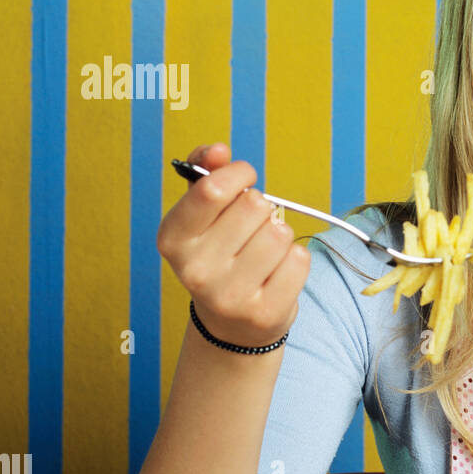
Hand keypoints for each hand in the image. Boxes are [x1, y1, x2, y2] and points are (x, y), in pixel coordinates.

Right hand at [158, 141, 310, 348]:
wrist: (231, 323)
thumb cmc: (220, 253)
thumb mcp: (203, 213)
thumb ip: (207, 172)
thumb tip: (217, 150)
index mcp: (173, 239)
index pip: (212, 189)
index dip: (239, 174)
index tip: (245, 178)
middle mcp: (195, 270)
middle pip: (254, 206)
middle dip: (261, 208)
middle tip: (252, 228)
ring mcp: (230, 295)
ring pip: (279, 232)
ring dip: (279, 234)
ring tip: (263, 252)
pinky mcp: (264, 313)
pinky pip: (299, 258)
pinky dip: (296, 258)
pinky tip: (276, 272)